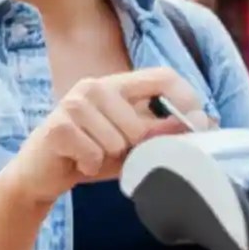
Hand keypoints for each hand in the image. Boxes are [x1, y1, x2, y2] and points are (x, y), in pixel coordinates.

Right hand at [0, 67, 208, 204]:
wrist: (41, 173)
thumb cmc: (91, 154)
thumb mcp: (132, 145)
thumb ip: (163, 132)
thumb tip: (207, 124)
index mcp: (118, 85)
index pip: (163, 76)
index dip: (186, 98)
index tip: (198, 123)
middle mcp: (96, 86)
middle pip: (142, 123)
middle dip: (135, 149)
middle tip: (114, 152)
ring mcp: (75, 103)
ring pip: (119, 141)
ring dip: (109, 159)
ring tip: (92, 154)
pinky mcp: (59, 125)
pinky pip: (95, 154)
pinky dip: (91, 166)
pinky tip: (79, 161)